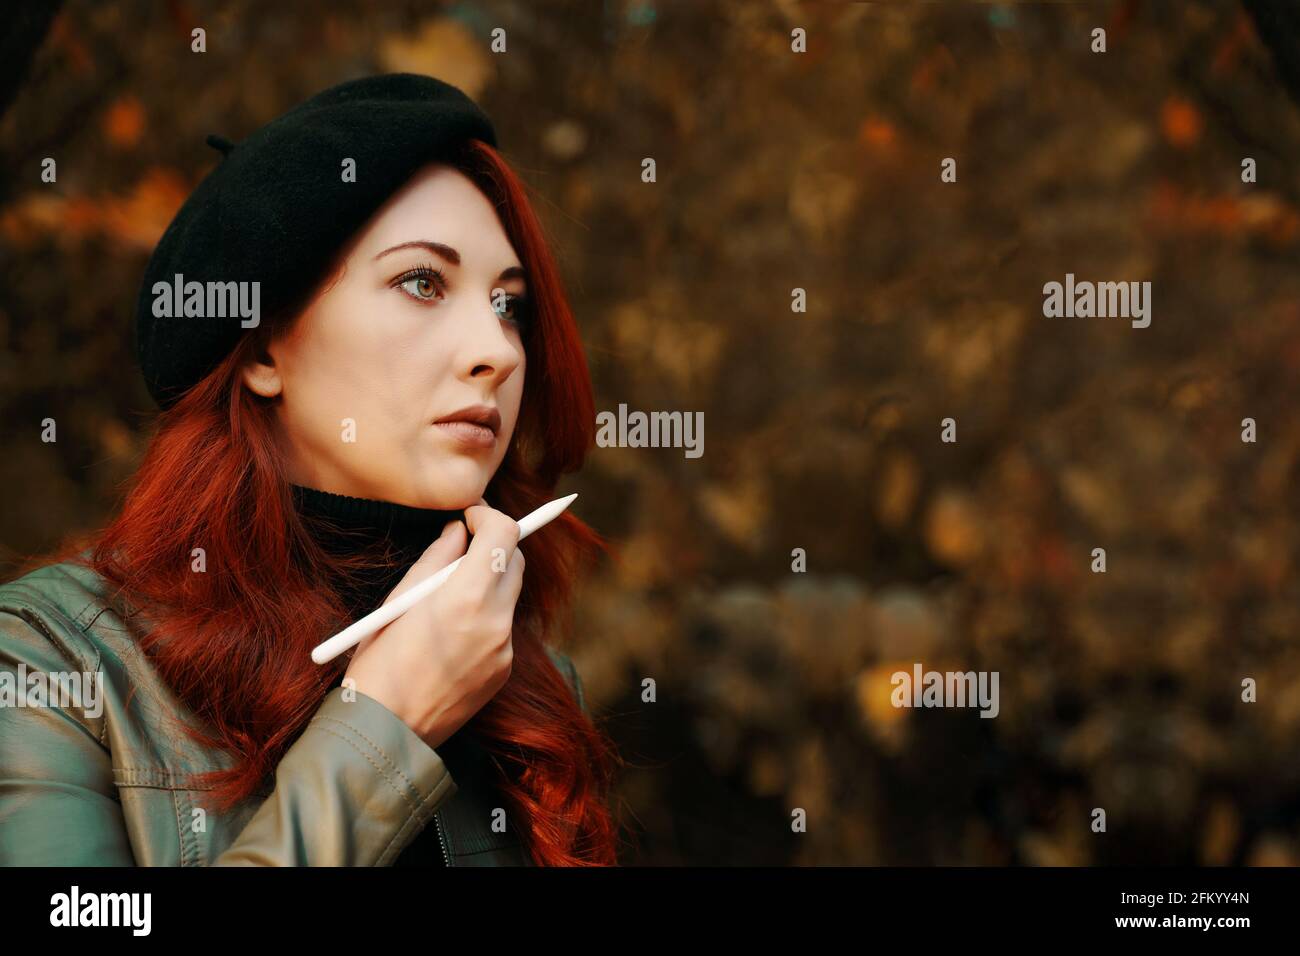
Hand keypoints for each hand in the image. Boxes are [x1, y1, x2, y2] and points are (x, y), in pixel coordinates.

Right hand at [342, 498, 523, 749]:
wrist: (384, 731)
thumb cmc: (378, 662)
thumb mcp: (397, 601)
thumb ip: (436, 559)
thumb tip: (458, 531)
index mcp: (465, 598)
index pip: (504, 534)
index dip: (488, 516)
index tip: (469, 517)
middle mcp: (495, 622)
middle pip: (515, 561)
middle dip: (494, 547)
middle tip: (462, 549)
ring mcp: (504, 649)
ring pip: (510, 595)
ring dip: (489, 582)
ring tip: (447, 597)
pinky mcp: (504, 671)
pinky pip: (502, 628)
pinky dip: (485, 617)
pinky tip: (450, 633)